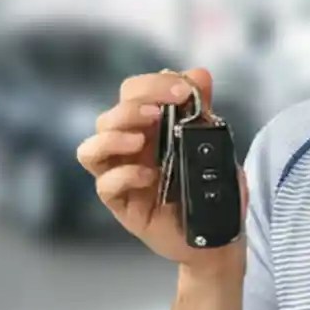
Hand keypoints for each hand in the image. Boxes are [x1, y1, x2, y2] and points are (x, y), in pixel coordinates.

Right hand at [74, 68, 247, 275]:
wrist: (218, 237)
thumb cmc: (211, 188)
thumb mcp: (214, 146)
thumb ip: (203, 111)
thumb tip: (200, 73)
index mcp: (148, 126)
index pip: (132, 93)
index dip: (152, 85)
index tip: (183, 90)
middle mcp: (128, 147)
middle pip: (108, 116)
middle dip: (132, 108)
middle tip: (158, 114)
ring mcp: (121, 175)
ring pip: (91, 148)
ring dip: (112, 138)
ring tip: (139, 142)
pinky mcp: (121, 204)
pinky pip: (105, 185)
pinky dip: (123, 175)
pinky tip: (148, 177)